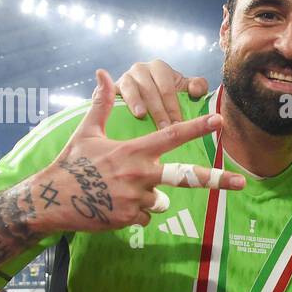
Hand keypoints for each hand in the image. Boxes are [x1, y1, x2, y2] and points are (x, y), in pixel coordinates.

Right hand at [31, 69, 243, 234]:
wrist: (49, 200)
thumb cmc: (70, 163)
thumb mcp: (86, 132)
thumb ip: (101, 104)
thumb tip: (102, 73)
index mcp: (134, 151)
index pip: (172, 136)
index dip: (197, 127)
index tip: (219, 120)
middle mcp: (140, 175)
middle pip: (186, 177)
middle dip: (216, 180)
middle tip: (241, 183)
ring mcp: (136, 199)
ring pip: (159, 200)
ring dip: (148, 197)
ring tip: (119, 191)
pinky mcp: (129, 219)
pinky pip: (145, 216)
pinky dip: (134, 212)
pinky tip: (112, 205)